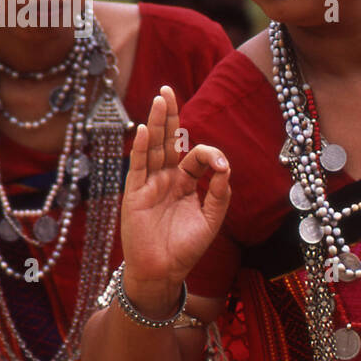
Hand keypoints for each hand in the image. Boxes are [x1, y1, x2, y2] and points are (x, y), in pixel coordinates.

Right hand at [120, 86, 230, 309]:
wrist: (163, 272)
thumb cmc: (186, 248)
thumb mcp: (211, 220)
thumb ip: (220, 195)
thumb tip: (226, 168)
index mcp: (186, 183)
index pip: (196, 157)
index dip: (210, 155)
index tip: (221, 166)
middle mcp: (167, 179)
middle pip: (169, 141)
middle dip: (170, 116)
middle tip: (168, 89)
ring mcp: (149, 184)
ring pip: (152, 147)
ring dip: (155, 123)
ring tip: (159, 99)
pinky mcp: (134, 194)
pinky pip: (138, 166)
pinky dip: (140, 148)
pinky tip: (143, 129)